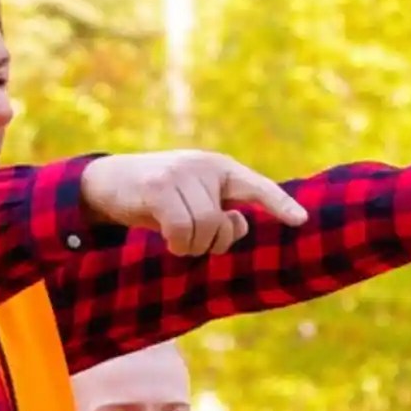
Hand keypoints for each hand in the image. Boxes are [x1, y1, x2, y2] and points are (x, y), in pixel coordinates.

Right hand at [82, 150, 308, 255]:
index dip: (280, 204)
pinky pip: (182, 231)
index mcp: (220, 167)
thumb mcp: (192, 200)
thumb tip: (240, 225)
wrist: (108, 182)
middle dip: (208, 243)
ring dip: (188, 245)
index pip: (257, 186)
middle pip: (223, 225)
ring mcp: (181, 173)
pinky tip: (164, 237)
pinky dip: (176, 243)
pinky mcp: (159, 187)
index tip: (302, 221)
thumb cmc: (157, 197)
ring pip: (203, 229)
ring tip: (173, 234)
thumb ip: (220, 211)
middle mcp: (205, 166)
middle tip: (189, 237)